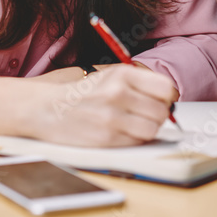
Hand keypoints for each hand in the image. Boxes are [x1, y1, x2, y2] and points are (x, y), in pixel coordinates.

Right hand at [31, 64, 177, 146]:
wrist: (47, 109)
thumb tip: (169, 98)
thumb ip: (139, 83)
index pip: (165, 88)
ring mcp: (112, 117)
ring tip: (133, 124)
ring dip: (147, 129)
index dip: (167, 97)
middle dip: (158, 115)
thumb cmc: (82, 93)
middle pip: (162, 111)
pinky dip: (133, 140)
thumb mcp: (109, 76)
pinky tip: (121, 133)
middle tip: (145, 115)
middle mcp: (118, 93)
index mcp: (122, 74)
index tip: (162, 101)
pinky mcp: (107, 138)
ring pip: (153, 129)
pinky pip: (136, 142)